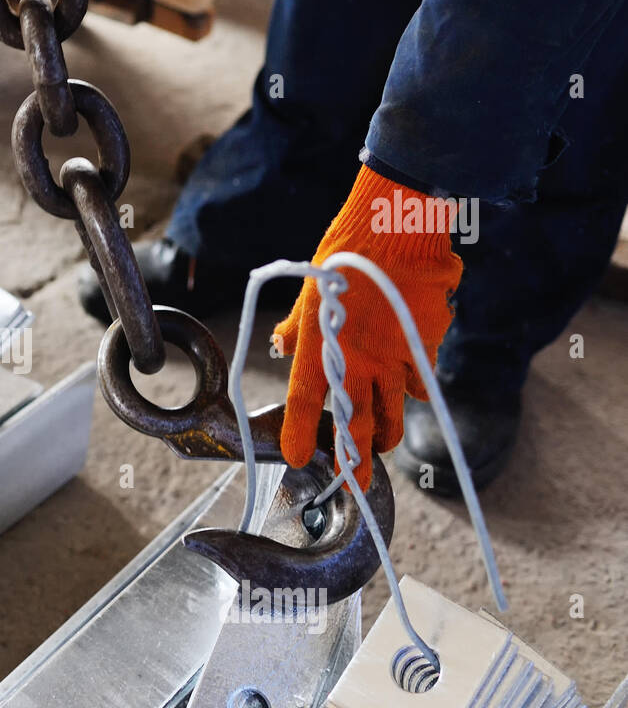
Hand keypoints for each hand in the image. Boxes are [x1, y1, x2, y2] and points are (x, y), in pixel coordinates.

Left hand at [272, 165, 463, 488]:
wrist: (395, 227)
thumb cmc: (346, 256)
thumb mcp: (309, 293)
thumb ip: (296, 328)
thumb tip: (280, 344)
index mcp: (320, 347)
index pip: (303, 403)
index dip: (299, 435)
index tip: (300, 459)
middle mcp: (357, 362)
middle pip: (357, 425)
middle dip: (357, 459)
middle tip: (356, 480)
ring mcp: (394, 358)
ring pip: (394, 412)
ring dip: (387, 433)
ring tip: (382, 443)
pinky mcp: (426, 346)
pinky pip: (420, 380)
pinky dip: (413, 387)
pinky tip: (409, 388)